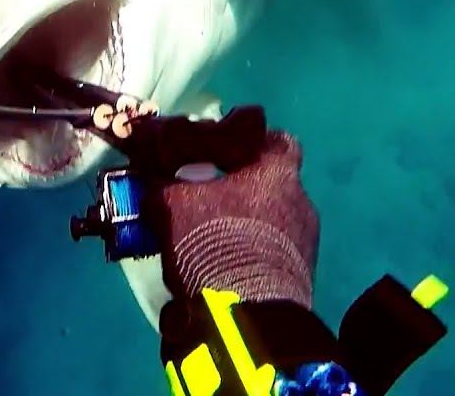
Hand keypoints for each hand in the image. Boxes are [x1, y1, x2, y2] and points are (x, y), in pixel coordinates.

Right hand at [110, 105, 319, 307]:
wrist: (246, 314)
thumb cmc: (214, 241)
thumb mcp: (172, 205)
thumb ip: (161, 184)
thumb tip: (148, 176)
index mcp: (278, 173)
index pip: (278, 141)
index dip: (251, 144)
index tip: (226, 154)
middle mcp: (301, 202)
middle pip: (270, 186)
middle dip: (240, 192)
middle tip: (206, 201)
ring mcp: (305, 243)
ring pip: (271, 222)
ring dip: (244, 226)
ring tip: (208, 240)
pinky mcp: (300, 278)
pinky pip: (272, 254)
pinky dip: (249, 256)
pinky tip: (221, 267)